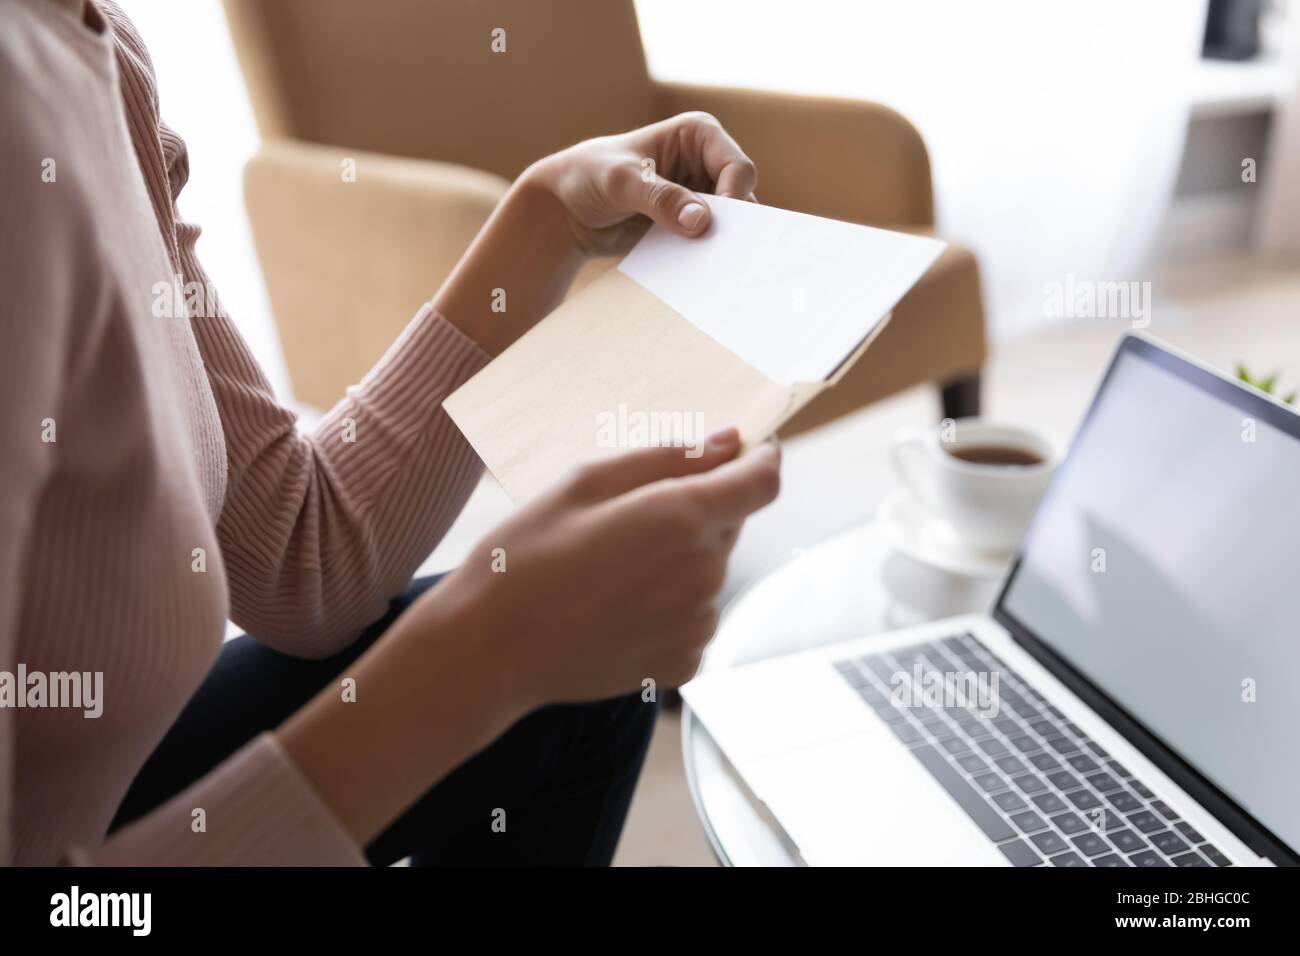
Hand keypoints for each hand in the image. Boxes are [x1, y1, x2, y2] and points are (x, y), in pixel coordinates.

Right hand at [439, 429, 779, 704]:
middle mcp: (704, 574)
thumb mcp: (586, 482)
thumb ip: (668, 458)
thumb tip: (727, 442)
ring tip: (611, 567)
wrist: (489, 650)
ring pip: (710, 569)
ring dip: (682, 557)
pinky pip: (694, 614)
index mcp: (683, 519)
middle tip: (629, 515)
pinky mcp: (683, 661)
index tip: (748, 447)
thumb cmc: (526, 556)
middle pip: (731, 522)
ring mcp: (697, 624)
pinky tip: (615, 605)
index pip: (762, 480)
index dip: (761, 457)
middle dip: (699, 507)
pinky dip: (670, 603)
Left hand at [526, 111, 758, 256]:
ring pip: (730, 226)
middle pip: (741, 199)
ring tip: (710, 268)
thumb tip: (701, 222)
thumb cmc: (589, 177)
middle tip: (725, 256)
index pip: (737, 168)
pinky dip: (705, 258)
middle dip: (733, 226)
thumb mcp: (621, 183)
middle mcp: (707, 164)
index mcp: (698, 136)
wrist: (566, 209)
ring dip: (719, 246)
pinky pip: (709, 245)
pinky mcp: (689, 225)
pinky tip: (696, 274)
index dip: (733, 198)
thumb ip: (660, 198)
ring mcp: (700, 197)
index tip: (712, 227)